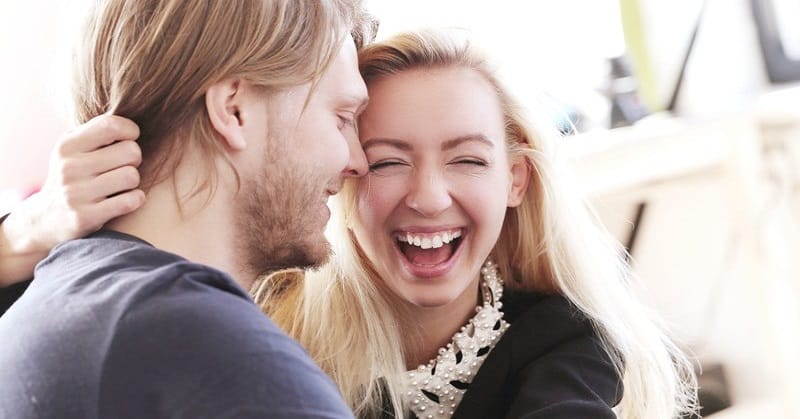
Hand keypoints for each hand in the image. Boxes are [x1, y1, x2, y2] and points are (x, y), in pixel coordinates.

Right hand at [0, 114, 143, 283]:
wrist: (46, 219)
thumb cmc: (73, 176)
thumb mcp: (74, 150)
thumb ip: (99, 132)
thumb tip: (134, 124)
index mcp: (67, 145)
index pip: (112, 125)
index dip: (130, 131)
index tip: (129, 139)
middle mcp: (69, 167)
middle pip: (131, 151)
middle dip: (135, 159)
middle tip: (124, 166)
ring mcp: (76, 193)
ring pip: (132, 176)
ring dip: (133, 182)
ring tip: (121, 184)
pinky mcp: (85, 217)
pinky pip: (130, 201)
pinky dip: (135, 199)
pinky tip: (125, 199)